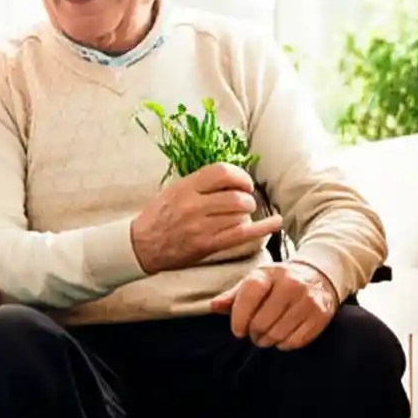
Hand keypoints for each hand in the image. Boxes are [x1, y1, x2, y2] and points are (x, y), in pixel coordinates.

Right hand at [131, 163, 283, 273]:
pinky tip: (276, 222)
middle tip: (244, 204)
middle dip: (246, 199)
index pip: (222, 172)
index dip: (240, 177)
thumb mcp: (175, 190)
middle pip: (236, 196)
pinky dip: (262, 227)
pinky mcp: (206, 244)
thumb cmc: (160, 215)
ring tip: (239, 218)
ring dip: (246, 215)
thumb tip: (234, 177)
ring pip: (240, 215)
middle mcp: (193, 204)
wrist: (141, 245)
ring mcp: (200, 226)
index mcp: (186, 186)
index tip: (244, 184)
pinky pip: (241, 234)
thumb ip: (202, 183)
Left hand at [210, 262, 337, 350]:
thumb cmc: (278, 282)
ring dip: (267, 341)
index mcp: (269, 273)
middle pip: (261, 322)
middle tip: (254, 333)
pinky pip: (296, 341)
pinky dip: (285, 344)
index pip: (248, 296)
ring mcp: (308, 300)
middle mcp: (291, 284)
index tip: (238, 329)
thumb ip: (233, 295)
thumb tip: (213, 306)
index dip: (239, 318)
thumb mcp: (255, 281)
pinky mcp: (320, 315)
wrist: (318, 276)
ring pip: (277, 334)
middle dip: (253, 333)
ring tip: (266, 335)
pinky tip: (282, 336)